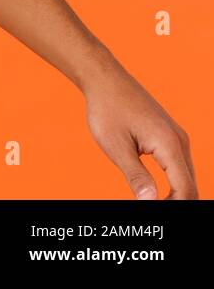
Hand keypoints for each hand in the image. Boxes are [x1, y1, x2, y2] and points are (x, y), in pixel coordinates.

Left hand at [84, 65, 197, 198]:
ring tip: (152, 204)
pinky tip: (156, 191)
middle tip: (151, 211)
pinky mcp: (169, 136)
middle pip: (189, 185)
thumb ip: (135, 175)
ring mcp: (176, 137)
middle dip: (176, 203)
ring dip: (175, 195)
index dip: (173, 206)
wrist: (105, 80)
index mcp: (169, 144)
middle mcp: (179, 140)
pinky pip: (178, 165)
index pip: (184, 188)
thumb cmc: (107, 110)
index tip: (155, 214)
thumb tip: (149, 201)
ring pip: (185, 176)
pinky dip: (172, 182)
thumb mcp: (115, 146)